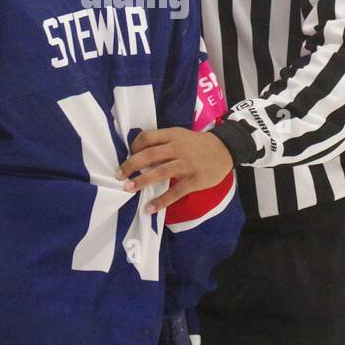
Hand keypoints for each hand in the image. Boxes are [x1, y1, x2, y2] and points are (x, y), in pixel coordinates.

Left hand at [117, 127, 233, 213]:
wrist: (225, 150)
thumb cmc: (198, 144)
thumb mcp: (181, 135)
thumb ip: (163, 142)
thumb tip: (139, 153)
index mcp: (172, 135)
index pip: (147, 137)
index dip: (134, 146)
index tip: (129, 155)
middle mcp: (177, 148)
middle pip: (149, 155)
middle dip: (131, 165)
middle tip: (119, 175)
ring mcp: (186, 164)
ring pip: (159, 172)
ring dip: (141, 181)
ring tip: (128, 188)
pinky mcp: (194, 180)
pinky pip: (175, 192)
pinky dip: (161, 201)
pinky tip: (150, 208)